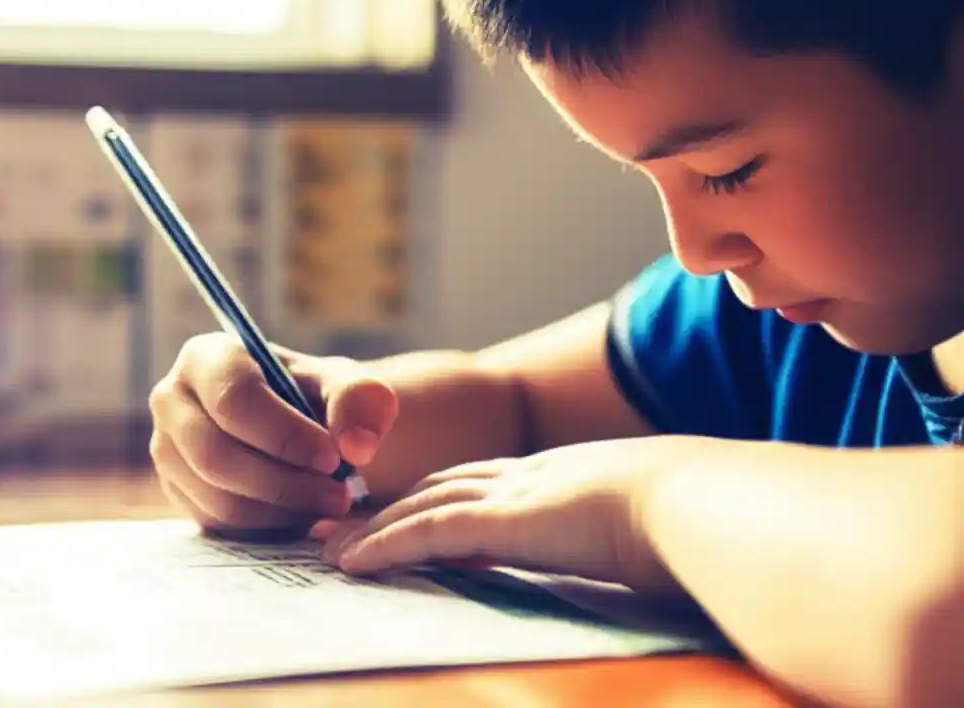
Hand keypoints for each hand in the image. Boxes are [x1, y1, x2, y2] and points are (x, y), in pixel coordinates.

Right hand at [149, 332, 398, 539]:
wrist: (308, 431)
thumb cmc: (321, 400)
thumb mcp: (350, 388)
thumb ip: (361, 402)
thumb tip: (355, 446)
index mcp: (206, 357)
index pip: (233, 400)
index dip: (284, 435)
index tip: (333, 459)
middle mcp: (172, 401)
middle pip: (216, 455)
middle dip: (284, 483)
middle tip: (340, 494)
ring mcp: (168, 450)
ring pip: (217, 497)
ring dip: (281, 509)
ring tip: (329, 503)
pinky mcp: (179, 493)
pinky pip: (218, 523)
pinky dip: (267, 526)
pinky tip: (303, 512)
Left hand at [321, 436, 711, 593]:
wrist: (707, 501)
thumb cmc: (701, 519)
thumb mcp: (656, 523)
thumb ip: (630, 535)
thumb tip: (645, 557)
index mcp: (567, 475)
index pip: (488, 483)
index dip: (442, 494)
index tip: (408, 509)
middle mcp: (532, 475)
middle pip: (442, 487)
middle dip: (392, 504)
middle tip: (347, 522)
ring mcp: (517, 495)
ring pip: (422, 508)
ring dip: (373, 529)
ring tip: (332, 549)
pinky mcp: (506, 523)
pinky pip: (428, 534)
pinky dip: (384, 548)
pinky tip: (351, 564)